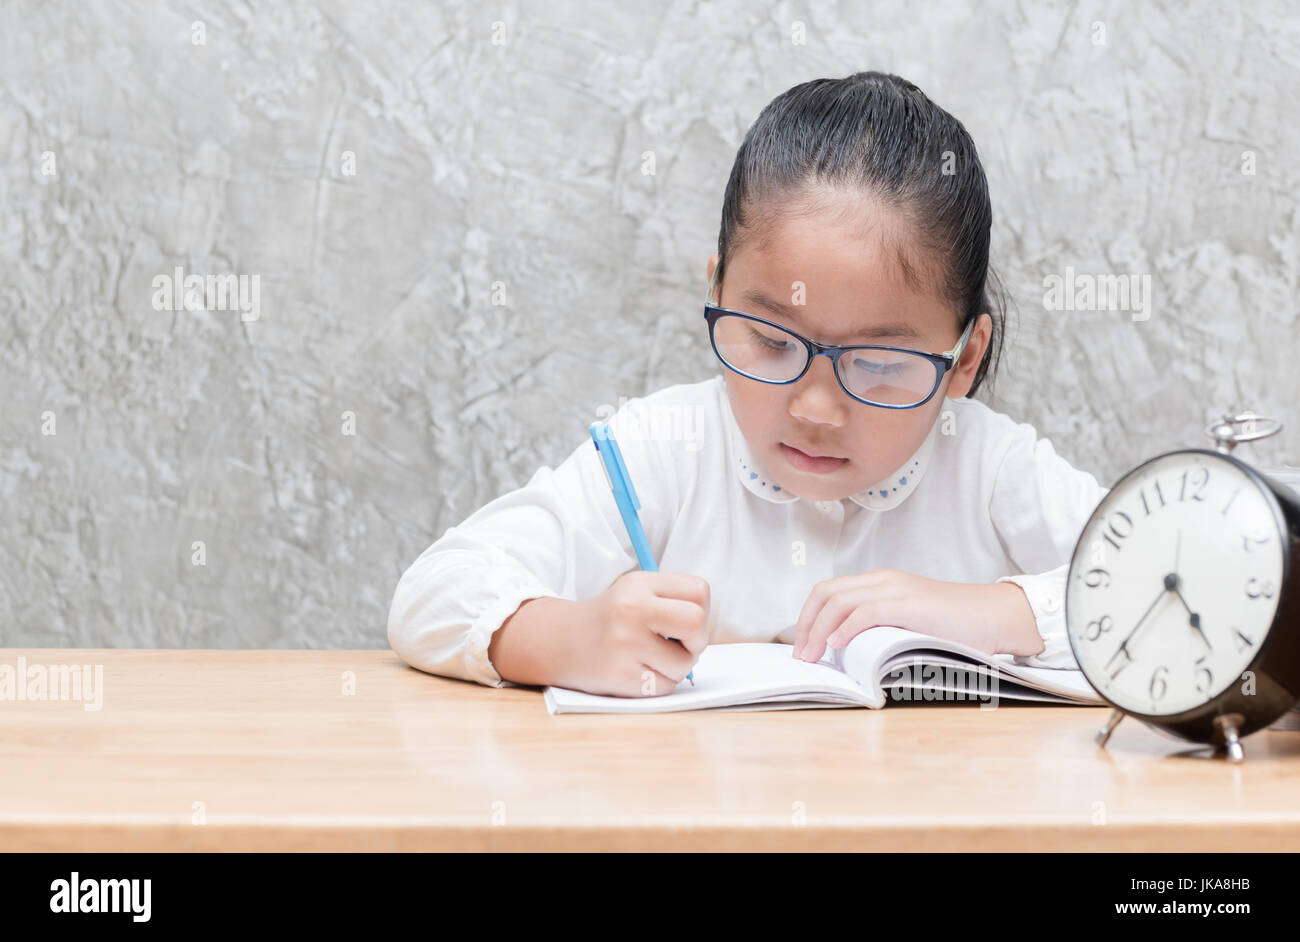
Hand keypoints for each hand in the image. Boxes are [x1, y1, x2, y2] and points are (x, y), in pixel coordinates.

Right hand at [563, 570, 710, 697]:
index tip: (684, 622)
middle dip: (697, 641)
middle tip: (681, 646)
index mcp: (639, 584)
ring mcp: (624, 644)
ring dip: (676, 667)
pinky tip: (637, 672)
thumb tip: (707, 629)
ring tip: (651, 659)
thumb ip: (673, 600)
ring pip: (685, 663)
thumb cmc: (612, 619)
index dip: (701, 610)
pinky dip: (658, 683)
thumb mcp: (636, 592)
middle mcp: (630, 610)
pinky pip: (665, 686)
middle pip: (696, 623)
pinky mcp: (620, 676)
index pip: (700, 591)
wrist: (560, 642)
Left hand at [792, 569, 1028, 663]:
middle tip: (802, 655)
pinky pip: (866, 611)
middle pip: (826, 594)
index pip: (828, 591)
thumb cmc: (955, 626)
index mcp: (880, 583)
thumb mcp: (907, 623)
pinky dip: (846, 627)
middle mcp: (883, 581)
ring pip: (839, 602)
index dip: (807, 617)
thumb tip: (846, 653)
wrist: (994, 615)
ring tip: (814, 655)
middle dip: (805, 624)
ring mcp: (896, 590)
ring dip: (818, 630)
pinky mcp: (909, 604)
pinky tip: (837, 644)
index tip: (802, 646)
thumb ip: (879, 629)